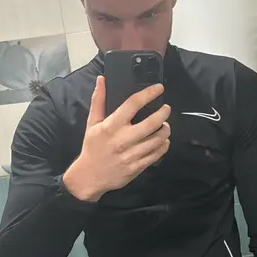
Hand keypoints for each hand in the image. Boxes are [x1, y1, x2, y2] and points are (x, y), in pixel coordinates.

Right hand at [63, 76, 170, 201]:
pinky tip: (163, 141)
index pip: (133, 104)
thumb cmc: (92, 147)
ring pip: (157, 139)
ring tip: (165, 126)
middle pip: (151, 123)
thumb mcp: (92, 123)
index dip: (148, 94)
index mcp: (111, 126)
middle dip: (163, 114)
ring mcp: (131, 155)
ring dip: (165, 130)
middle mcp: (123, 140)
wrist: (90, 176)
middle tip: (166, 109)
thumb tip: (101, 80)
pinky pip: (156, 154)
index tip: (158, 88)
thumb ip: (98, 100)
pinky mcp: (137, 167)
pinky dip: (163, 146)